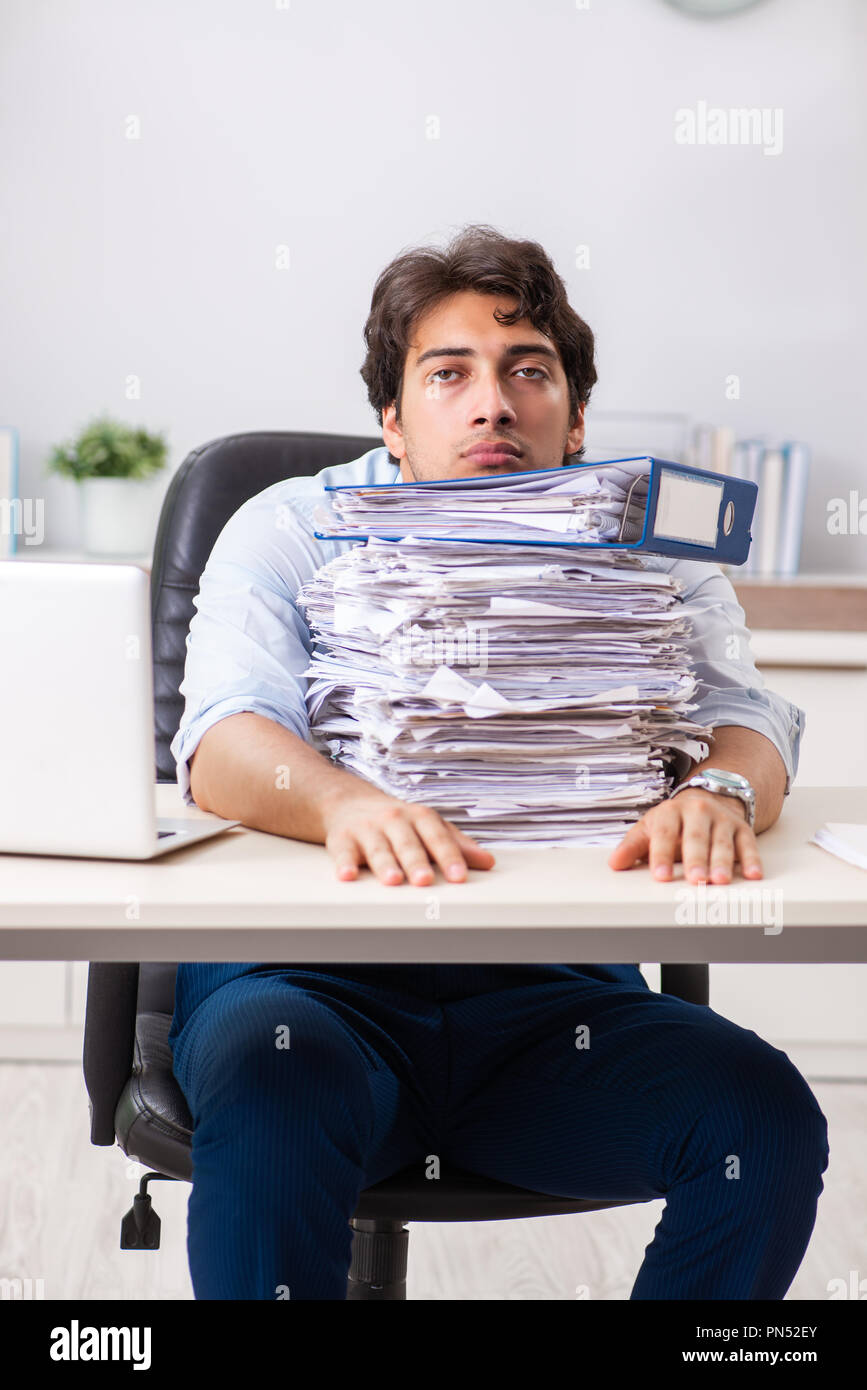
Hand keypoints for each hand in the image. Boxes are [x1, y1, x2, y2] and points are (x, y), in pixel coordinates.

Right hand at [321, 788, 495, 885]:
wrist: (349, 801)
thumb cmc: (397, 820)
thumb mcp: (428, 826)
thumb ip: (456, 844)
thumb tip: (488, 862)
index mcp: (420, 818)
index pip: (437, 837)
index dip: (449, 856)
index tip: (459, 876)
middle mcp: (394, 820)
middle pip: (408, 843)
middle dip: (416, 862)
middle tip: (425, 880)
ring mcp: (367, 829)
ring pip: (378, 848)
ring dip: (385, 864)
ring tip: (393, 880)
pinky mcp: (342, 839)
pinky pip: (343, 852)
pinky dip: (344, 864)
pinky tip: (347, 876)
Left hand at [607, 788, 761, 883]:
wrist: (707, 798)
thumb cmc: (674, 822)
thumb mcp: (650, 829)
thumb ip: (633, 847)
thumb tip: (615, 864)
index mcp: (670, 812)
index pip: (664, 833)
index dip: (662, 855)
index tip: (661, 876)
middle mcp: (698, 812)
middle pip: (696, 838)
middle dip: (696, 859)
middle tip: (695, 880)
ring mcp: (722, 820)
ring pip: (722, 842)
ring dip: (722, 862)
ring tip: (720, 880)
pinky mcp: (742, 829)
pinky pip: (748, 845)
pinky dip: (752, 860)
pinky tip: (753, 875)